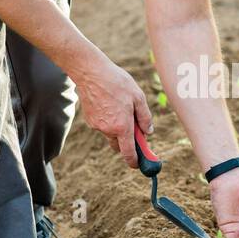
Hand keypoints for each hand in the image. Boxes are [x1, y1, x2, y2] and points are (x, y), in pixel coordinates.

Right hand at [72, 53, 152, 167]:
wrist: (90, 72)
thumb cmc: (117, 82)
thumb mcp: (138, 97)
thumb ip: (144, 117)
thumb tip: (149, 132)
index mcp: (122, 126)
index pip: (128, 153)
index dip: (135, 161)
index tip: (139, 164)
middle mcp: (108, 130)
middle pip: (119, 145)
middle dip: (127, 142)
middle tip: (135, 129)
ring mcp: (97, 126)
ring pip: (111, 134)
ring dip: (118, 128)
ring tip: (120, 106)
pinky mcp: (90, 120)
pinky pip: (103, 125)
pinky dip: (108, 120)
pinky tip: (110, 103)